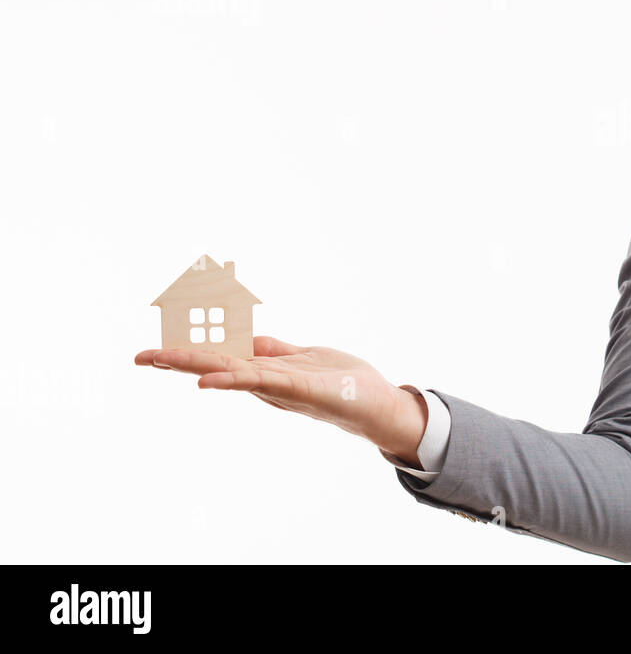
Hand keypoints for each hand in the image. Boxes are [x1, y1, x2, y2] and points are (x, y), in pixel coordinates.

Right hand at [134, 336, 428, 463]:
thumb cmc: (342, 382)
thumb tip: (247, 341)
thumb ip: (276, 352)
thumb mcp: (302, 359)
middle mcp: (265, 382)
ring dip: (197, 366)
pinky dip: (234, 379)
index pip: (219, 357)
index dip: (188, 352)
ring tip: (163, 360)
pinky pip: (262, 381)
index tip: (153, 350)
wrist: (377, 404)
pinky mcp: (299, 389)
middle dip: (178, 360)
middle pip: (216, 365)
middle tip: (140, 356)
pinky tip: (209, 380)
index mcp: (265, 371)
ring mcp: (279, 387)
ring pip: (231, 372)